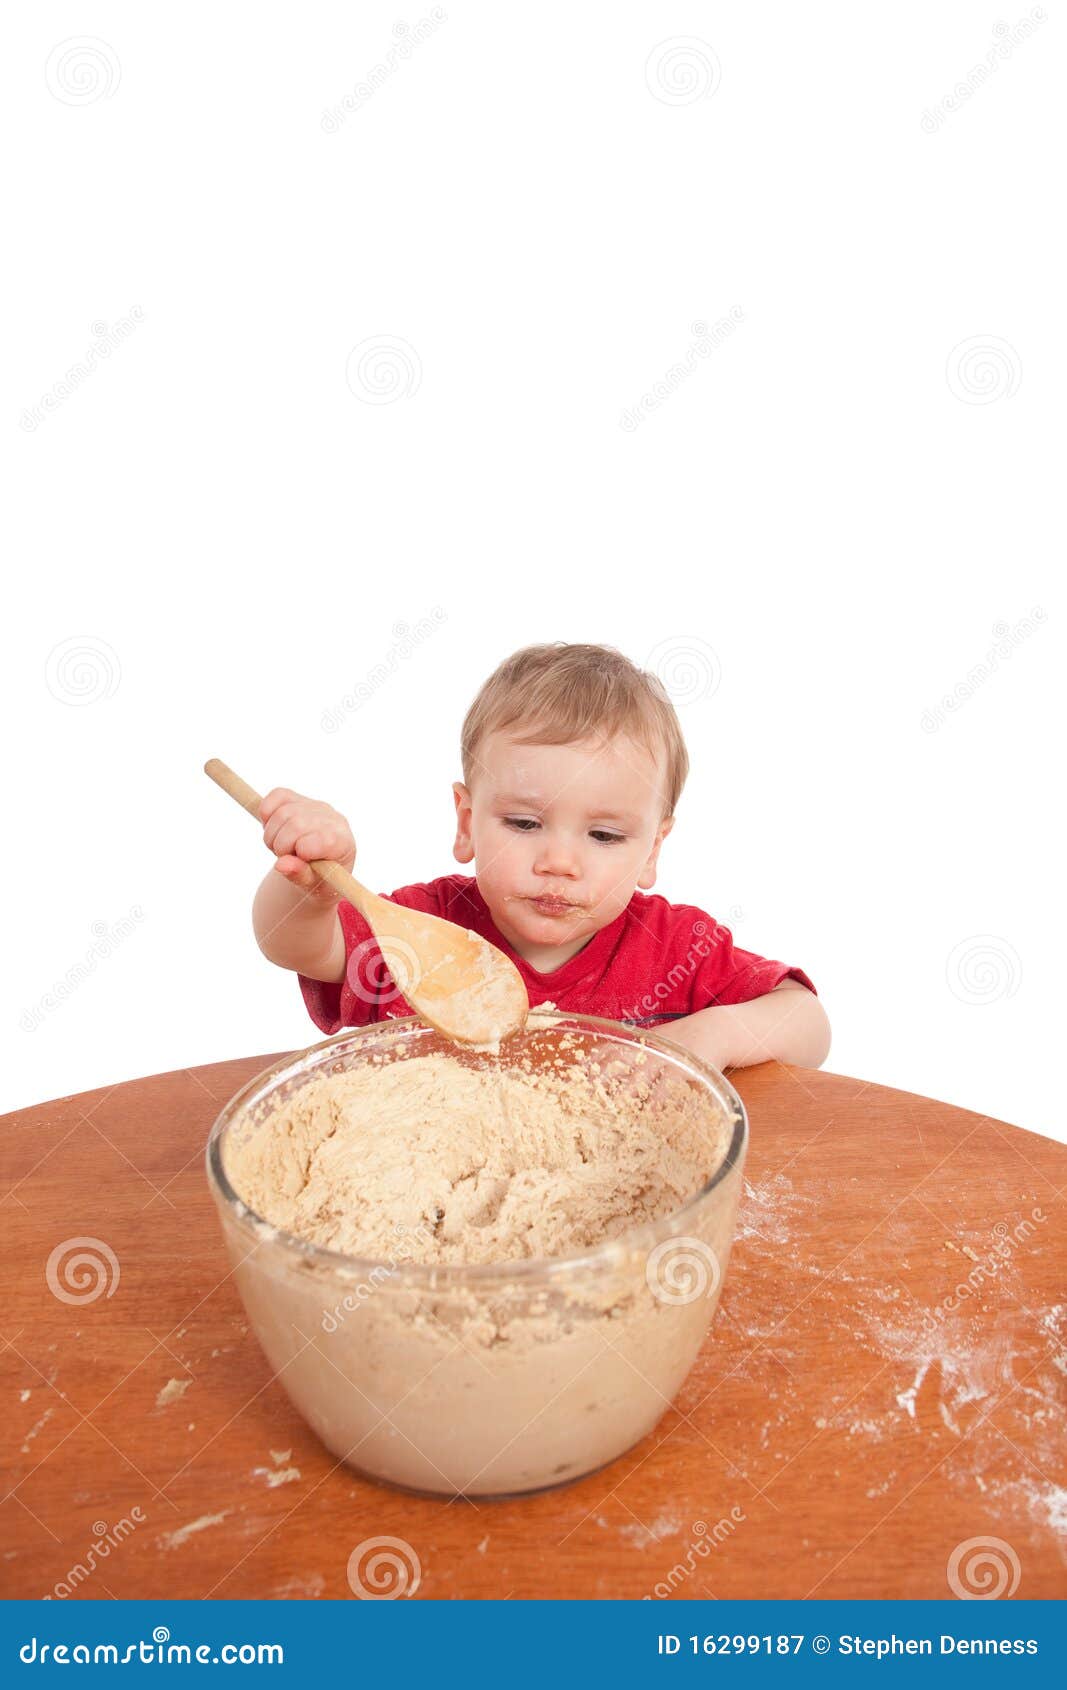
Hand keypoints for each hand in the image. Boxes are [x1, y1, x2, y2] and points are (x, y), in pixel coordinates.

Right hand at [258, 788, 355, 903]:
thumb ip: (300, 875)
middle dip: (281, 846)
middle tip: (285, 857)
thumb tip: (281, 865)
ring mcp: (316, 806)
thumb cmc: (320, 879)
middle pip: (295, 825)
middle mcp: (332, 819)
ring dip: (272, 835)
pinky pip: (277, 795)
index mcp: (343, 842)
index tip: (299, 862)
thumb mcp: (313, 885)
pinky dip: (267, 812)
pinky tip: (273, 828)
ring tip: (281, 847)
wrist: (318, 868)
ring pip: (282, 813)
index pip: (318, 839)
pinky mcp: (300, 798)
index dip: (300, 852)